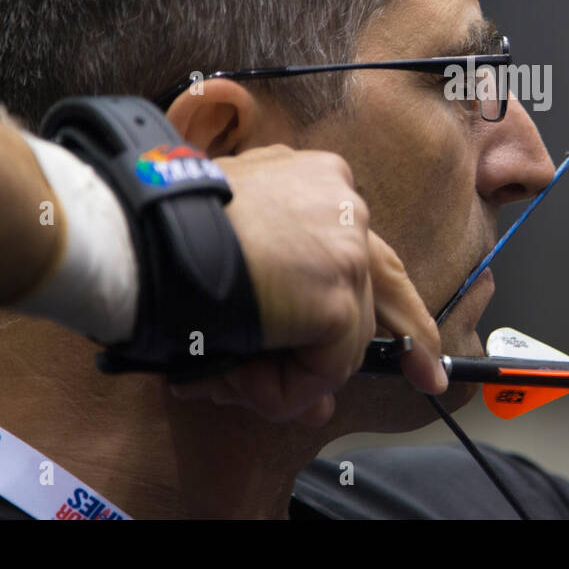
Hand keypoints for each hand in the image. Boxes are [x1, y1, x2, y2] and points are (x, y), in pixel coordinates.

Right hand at [167, 144, 446, 424]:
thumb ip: (272, 298)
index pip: (362, 240)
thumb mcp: (227, 248)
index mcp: (314, 179)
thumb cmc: (158, 235)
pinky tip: (242, 378)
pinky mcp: (338, 292)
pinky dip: (288, 389)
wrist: (138, 235)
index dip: (390, 290)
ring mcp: (346, 245)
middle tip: (430, 377)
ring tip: (230, 375)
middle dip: (408, 337)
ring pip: (345, 335)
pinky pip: (329, 367)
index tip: (416, 329)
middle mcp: (341, 201)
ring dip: (294, 371)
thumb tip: (306, 373)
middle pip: (384, 281)